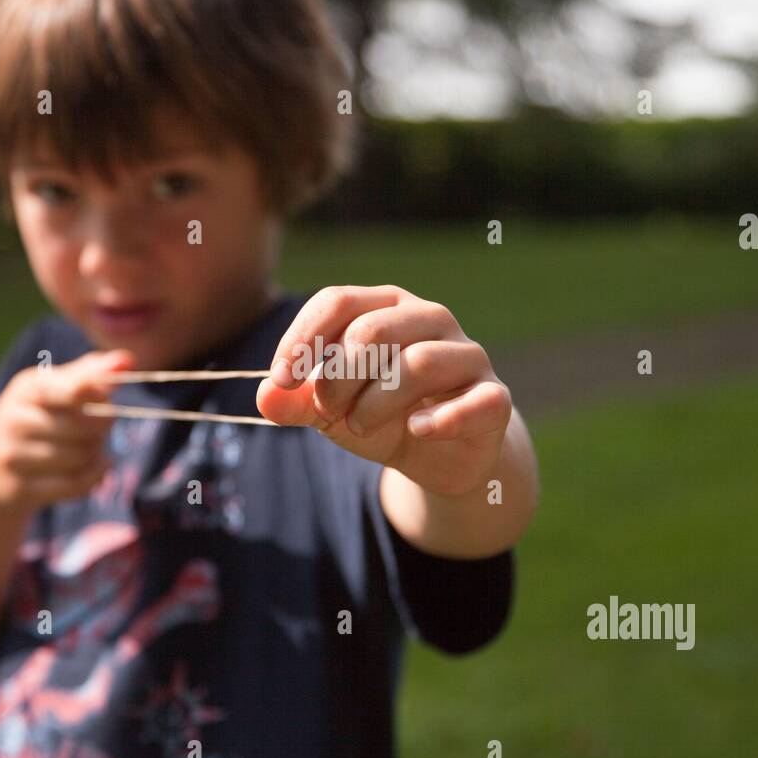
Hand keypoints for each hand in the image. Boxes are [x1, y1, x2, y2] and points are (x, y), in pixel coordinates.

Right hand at [0, 350, 132, 512]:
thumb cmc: (36, 418)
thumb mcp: (54, 390)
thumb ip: (90, 374)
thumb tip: (127, 359)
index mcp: (28, 389)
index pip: (69, 389)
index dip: (94, 393)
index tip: (106, 394)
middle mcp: (14, 419)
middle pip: (84, 426)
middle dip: (101, 429)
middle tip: (100, 428)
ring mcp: (12, 455)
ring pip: (80, 456)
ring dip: (96, 453)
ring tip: (88, 447)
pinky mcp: (18, 488)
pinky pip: (74, 485)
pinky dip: (95, 477)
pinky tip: (99, 468)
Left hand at [257, 285, 512, 496]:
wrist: (440, 455)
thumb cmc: (382, 415)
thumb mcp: (331, 410)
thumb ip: (296, 401)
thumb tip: (264, 396)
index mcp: (385, 307)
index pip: (339, 301)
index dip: (303, 338)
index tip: (280, 379)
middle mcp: (430, 320)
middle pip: (373, 330)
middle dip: (337, 377)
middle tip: (326, 411)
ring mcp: (467, 356)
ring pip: (418, 363)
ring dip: (375, 403)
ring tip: (359, 427)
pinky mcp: (493, 397)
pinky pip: (475, 401)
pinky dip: (440, 418)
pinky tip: (415, 430)